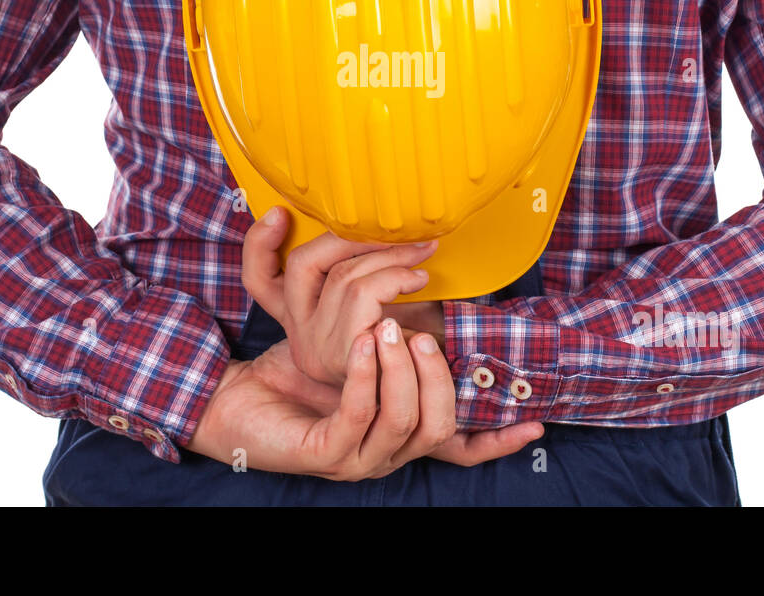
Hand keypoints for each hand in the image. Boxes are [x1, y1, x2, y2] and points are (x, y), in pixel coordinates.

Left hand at [187, 321, 543, 477]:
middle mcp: (384, 450)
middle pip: (439, 426)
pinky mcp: (324, 453)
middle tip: (424, 331)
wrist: (229, 400)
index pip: (460, 450)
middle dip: (439, 375)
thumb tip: (434, 306)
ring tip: (390, 328)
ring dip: (404, 372)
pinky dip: (366, 377)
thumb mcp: (350, 346)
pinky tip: (363, 343)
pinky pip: (358, 417)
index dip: (497, 442)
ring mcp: (356, 457)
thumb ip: (393, 334)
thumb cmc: (290, 373)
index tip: (534, 426)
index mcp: (396, 431)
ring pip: (405, 422)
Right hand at [241, 206, 437, 383]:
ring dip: (389, 257)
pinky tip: (417, 281)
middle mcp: (300, 334)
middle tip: (396, 230)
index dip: (260, 243)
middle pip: (302, 264)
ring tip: (421, 254)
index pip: (259, 280)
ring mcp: (316, 347)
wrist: (433, 394)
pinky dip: (395, 279)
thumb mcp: (381, 306)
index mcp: (299, 320)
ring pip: (343, 276)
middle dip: (350, 236)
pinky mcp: (342, 355)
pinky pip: (365, 296)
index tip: (280, 213)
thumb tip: (374, 225)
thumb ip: (363, 274)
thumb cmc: (411, 343)